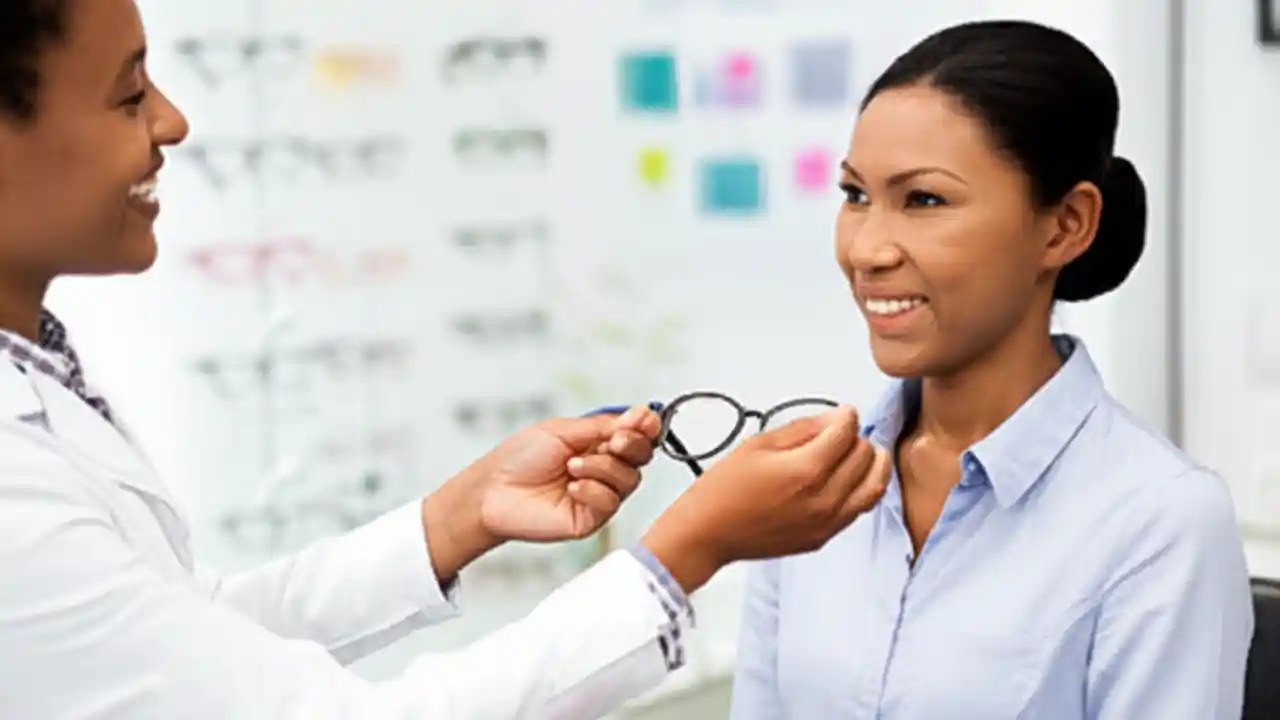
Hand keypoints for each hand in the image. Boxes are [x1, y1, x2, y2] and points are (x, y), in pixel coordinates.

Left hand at [422, 405, 660, 581]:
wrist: (493, 490)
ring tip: (572, 467)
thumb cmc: (520, 457)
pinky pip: (610, 502)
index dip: (646, 426)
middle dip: (631, 445)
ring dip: (603, 468)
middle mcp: (604, 468)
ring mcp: (599, 494)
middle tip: (612, 442)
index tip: (642, 420)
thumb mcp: (563, 430)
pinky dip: (593, 490)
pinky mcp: (591, 518)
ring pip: (629, 480)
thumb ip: (602, 426)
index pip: (637, 434)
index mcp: (598, 442)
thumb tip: (640, 416)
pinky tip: (571, 488)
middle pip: (642, 456)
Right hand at [642, 407, 888, 592]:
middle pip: (864, 456)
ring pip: (874, 486)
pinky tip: (849, 479)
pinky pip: (859, 509)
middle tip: (842, 432)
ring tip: (860, 453)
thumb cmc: (724, 489)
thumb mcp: (759, 444)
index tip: (842, 412)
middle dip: (857, 437)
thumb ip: (803, 428)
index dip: (846, 416)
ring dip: (872, 464)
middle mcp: (822, 499)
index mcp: (805, 470)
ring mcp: (826, 522)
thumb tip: (834, 419)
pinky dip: (862, 489)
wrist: (708, 533)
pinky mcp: (823, 537)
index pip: (846, 433)